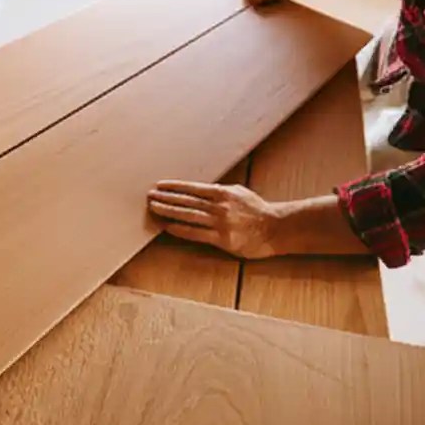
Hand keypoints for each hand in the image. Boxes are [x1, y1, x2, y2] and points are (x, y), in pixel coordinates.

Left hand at [146, 180, 284, 258]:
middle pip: (186, 201)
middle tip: (149, 196)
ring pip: (188, 216)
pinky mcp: (222, 239)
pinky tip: (167, 226)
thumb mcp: (239, 192)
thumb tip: (201, 190)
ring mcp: (219, 223)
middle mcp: (219, 206)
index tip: (159, 185)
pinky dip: (180, 229)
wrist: (275, 228)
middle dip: (166, 198)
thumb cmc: (257, 210)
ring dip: (168, 211)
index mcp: (222, 192)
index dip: (174, 186)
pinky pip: (196, 234)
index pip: (192, 188)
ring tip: (154, 208)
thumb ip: (220, 192)